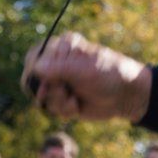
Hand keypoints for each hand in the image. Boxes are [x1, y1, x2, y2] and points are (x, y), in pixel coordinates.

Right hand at [21, 32, 151, 122]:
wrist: (126, 96)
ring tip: (75, 100)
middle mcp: (56, 63)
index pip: (34, 56)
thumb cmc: (110, 75)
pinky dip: (64, 110)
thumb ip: (61, 68)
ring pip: (40, 96)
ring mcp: (58, 82)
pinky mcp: (61, 99)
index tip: (52, 79)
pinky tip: (77, 106)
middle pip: (32, 78)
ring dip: (58, 102)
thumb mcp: (87, 70)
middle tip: (64, 91)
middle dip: (48, 90)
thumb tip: (36, 68)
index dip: (37, 71)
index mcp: (62, 47)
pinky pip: (50, 107)